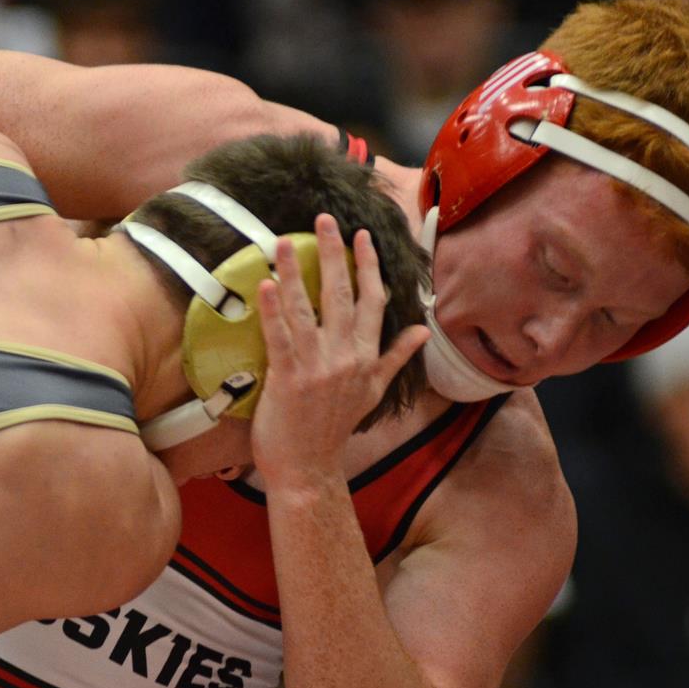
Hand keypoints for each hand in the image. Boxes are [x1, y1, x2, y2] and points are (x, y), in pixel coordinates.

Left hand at [249, 214, 428, 488]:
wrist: (310, 469)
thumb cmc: (335, 429)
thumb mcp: (373, 391)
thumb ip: (396, 356)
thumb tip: (423, 329)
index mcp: (366, 356)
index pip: (372, 300)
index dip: (368, 266)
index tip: (361, 236)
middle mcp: (346, 356)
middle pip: (341, 294)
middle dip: (333, 253)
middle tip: (323, 218)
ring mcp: (318, 366)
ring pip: (307, 308)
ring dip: (295, 271)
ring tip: (282, 240)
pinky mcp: (289, 378)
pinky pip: (280, 337)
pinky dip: (273, 309)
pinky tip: (265, 283)